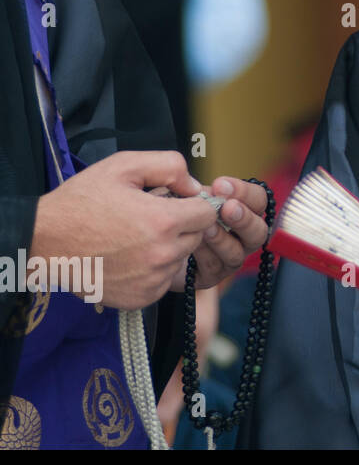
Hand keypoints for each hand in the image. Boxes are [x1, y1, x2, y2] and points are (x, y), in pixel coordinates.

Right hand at [30, 150, 210, 309]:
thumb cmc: (82, 201)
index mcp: (163, 221)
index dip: (195, 204)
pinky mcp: (141, 298)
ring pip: (181, 259)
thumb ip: (169, 166)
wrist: (43, 242)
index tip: (177, 203)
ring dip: (168, 248)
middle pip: (197, 237)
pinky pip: (164, 280)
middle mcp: (162, 254)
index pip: (208, 213)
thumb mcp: (123, 166)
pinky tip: (129, 258)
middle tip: (149, 219)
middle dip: (181, 226)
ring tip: (135, 238)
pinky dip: (154, 270)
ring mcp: (152, 280)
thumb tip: (195, 186)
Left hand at [169, 176, 269, 291]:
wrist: (146, 242)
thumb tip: (195, 186)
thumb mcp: (179, 192)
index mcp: (240, 210)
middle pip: (259, 231)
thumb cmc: (165, 213)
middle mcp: (240, 236)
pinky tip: (192, 243)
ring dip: (223, 238)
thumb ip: (191, 184)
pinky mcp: (210, 276)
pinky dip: (206, 254)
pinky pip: (215, 266)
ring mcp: (227, 257)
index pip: (258, 200)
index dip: (245, 192)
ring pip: (238, 252)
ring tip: (206, 228)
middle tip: (227, 208)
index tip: (221, 185)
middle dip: (244, 218)